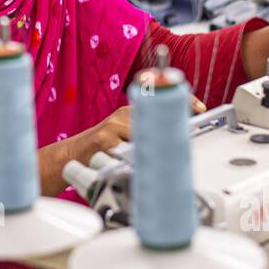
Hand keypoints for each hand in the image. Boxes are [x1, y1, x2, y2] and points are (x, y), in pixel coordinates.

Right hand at [34, 97, 205, 195]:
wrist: (70, 157)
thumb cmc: (100, 150)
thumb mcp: (121, 137)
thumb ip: (142, 134)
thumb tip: (173, 140)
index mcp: (127, 114)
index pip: (158, 102)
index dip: (180, 102)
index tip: (199, 107)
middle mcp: (121, 117)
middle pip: (154, 119)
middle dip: (169, 130)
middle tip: (184, 137)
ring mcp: (112, 128)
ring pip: (143, 137)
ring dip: (149, 151)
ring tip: (147, 161)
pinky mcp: (104, 141)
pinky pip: (128, 151)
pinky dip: (134, 161)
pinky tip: (131, 166)